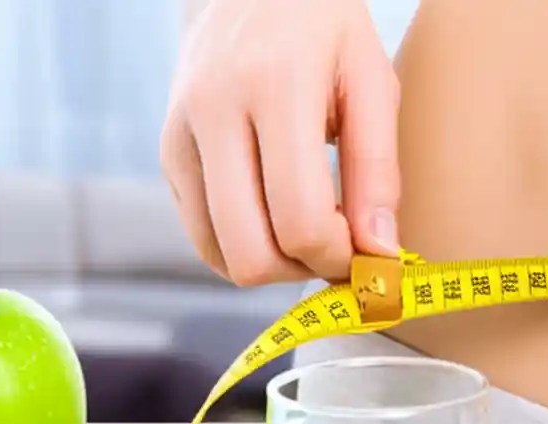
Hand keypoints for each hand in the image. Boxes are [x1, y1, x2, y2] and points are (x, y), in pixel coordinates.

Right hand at [161, 0, 400, 285]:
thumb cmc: (324, 30)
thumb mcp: (371, 80)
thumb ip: (378, 170)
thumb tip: (379, 253)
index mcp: (274, 86)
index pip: (299, 217)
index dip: (337, 256)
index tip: (366, 252)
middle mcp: (213, 112)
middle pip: (249, 252)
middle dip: (302, 270)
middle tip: (336, 249)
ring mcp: (179, 136)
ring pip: (219, 255)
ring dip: (272, 265)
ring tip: (307, 231)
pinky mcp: (168, 155)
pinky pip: (203, 237)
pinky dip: (244, 245)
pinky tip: (275, 215)